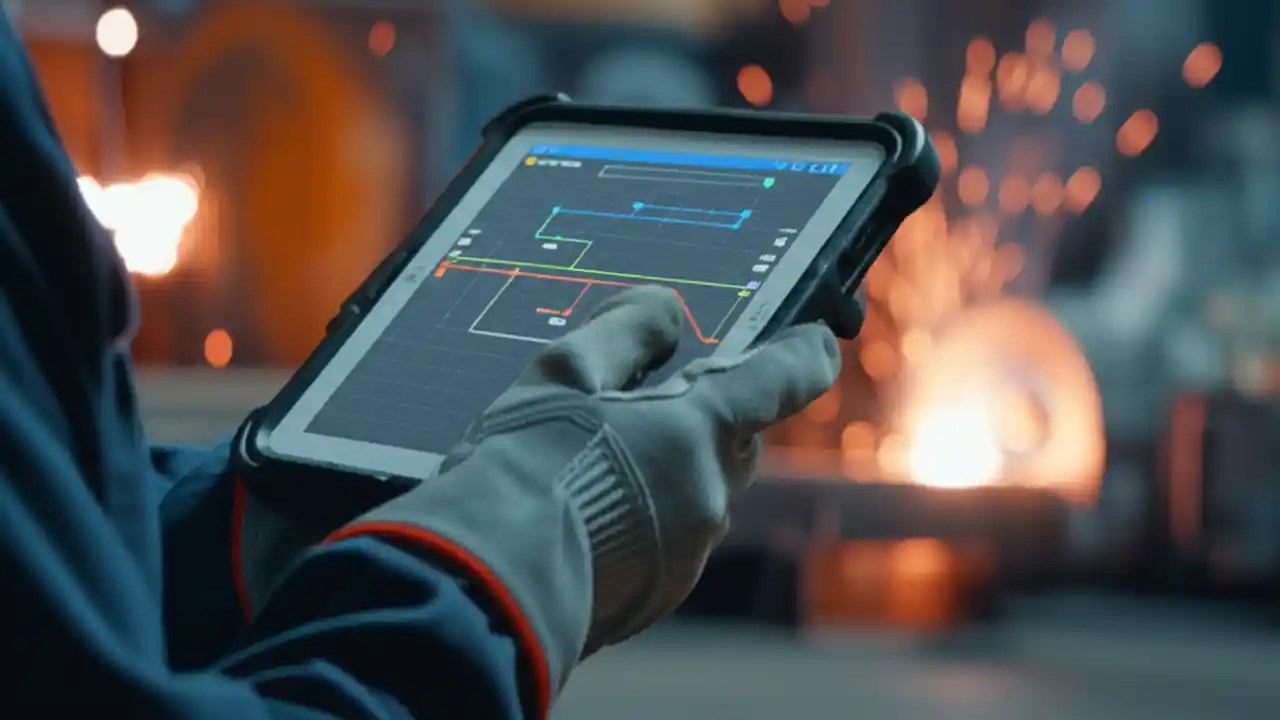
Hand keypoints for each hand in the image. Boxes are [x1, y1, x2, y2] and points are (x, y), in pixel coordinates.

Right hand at [333, 286, 842, 701]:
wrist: (488, 586)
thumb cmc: (522, 467)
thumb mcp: (563, 373)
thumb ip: (623, 331)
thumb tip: (664, 311)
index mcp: (699, 429)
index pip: (786, 376)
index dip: (805, 351)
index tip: (813, 338)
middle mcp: (710, 494)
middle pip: (736, 441)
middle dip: (704, 420)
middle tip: (643, 406)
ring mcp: (689, 555)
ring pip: (697, 494)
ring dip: (662, 474)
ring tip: (588, 468)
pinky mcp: (658, 599)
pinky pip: (666, 545)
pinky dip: (638, 525)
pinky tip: (579, 519)